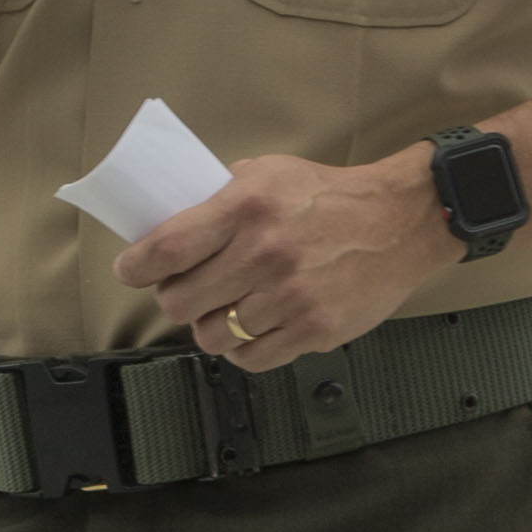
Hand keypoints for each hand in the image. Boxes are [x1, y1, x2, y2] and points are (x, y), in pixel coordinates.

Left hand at [118, 152, 458, 364]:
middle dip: (176, 298)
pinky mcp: (313, 330)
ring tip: (227, 309)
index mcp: (247, 207)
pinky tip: (254, 328)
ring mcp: (290, 297)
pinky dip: (244, 349)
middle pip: (180, 302)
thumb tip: (167, 226)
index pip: (166, 249)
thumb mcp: (268, 173)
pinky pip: (251, 358)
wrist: (399, 220)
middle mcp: (265, 253)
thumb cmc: (328, 197)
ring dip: (211, 326)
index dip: (136, 266)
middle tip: (189, 290)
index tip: (131, 271)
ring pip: (212, 336)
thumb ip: (219, 198)